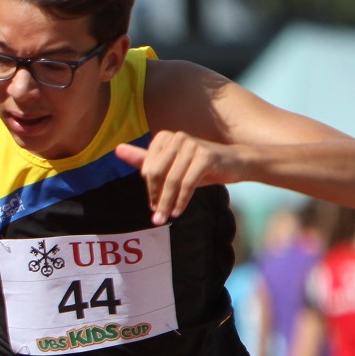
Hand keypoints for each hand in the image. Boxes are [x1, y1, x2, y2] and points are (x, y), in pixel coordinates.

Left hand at [116, 131, 243, 225]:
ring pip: (171, 181)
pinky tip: (178, 211)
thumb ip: (144, 159)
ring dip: (166, 203)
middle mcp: (177, 137)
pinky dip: (181, 200)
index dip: (149, 189)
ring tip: (163, 218)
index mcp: (164, 138)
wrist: (237, 162)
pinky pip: (187, 183)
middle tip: (156, 216)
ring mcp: (192, 145)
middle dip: (155, 198)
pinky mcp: (206, 156)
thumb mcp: (171, 165)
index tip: (152, 204)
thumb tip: (117, 149)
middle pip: (155, 174)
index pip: (147, 169)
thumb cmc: (200, 166)